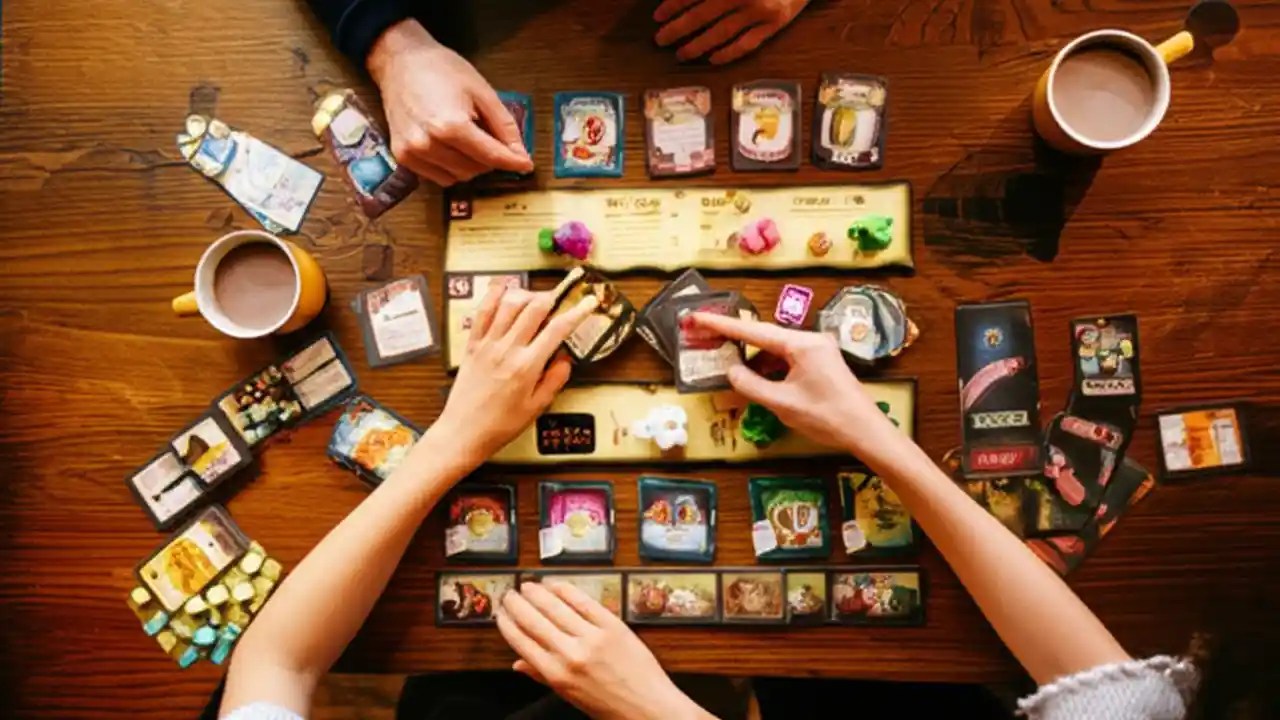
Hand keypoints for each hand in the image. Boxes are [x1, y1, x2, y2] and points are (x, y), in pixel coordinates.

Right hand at [367, 19, 532, 186]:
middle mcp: (429, 144)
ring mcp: (413, 153)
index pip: (490, 156)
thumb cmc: (440, 69)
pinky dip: (451, 168)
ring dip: (471, 165)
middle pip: (475, 169)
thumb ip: (503, 125)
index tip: (526, 164)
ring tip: (468, 139)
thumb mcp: (481, 91)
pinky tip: (451, 147)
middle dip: (490, 159)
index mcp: (450, 126)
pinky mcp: (402, 157)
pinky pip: (438, 177)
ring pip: (457, 177)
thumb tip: (520, 152)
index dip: (512, 162)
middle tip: (491, 138)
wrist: (399, 61)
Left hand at [434, 284, 596, 466]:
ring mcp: (488, 344)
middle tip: (561, 298)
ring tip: (536, 298)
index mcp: (527, 367)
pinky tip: (503, 288)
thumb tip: (565, 358)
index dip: (577, 311)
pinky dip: (494, 295)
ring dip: (527, 294)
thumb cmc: (499, 425)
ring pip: (510, 303)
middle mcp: (507, 350)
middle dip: (553, 297)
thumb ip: (555, 379)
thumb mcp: (537, 407)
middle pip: (535, 308)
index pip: (558, 329)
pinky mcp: (472, 344)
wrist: (463, 432)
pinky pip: (483, 311)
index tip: (588, 303)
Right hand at [497, 581, 710, 719]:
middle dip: (517, 605)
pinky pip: (584, 602)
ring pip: (556, 607)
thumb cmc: (611, 707)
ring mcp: (593, 638)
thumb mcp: (570, 697)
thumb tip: (517, 665)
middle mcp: (571, 655)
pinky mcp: (613, 626)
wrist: (649, 708)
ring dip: (537, 593)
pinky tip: (556, 585)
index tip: (500, 614)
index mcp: (557, 675)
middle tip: (509, 594)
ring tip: (528, 586)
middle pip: (534, 621)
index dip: (507, 624)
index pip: (522, 643)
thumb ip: (543, 676)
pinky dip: (566, 590)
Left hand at [654, 0, 810, 63]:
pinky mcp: (775, 24)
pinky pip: (746, 45)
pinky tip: (712, 59)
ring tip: (681, 54)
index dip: (673, 4)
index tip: (658, 15)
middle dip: (678, 29)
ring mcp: (760, 12)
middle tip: (660, 40)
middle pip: (703, 15)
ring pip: (722, 33)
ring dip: (698, 45)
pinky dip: (727, 54)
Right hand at [691, 313, 900, 458]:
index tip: (699, 317)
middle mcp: (810, 340)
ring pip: (776, 349)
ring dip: (753, 358)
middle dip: (735, 339)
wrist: (866, 431)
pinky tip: (755, 377)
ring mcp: (818, 350)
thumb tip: (731, 371)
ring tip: (726, 362)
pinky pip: (788, 358)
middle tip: (706, 338)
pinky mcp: (821, 362)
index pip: (753, 331)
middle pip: (764, 336)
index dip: (722, 325)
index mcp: (801, 344)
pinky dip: (769, 367)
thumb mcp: (781, 403)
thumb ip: (751, 385)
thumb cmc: (827, 417)